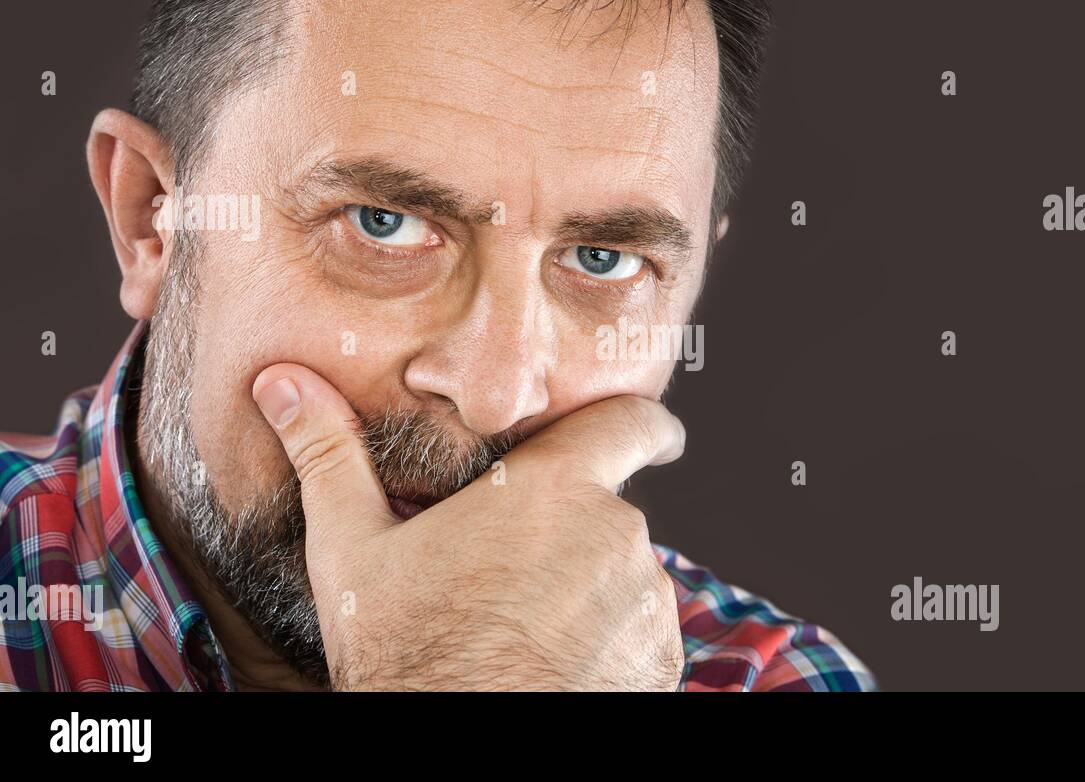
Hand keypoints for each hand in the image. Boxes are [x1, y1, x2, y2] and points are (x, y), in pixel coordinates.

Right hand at [252, 364, 685, 690]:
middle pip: (609, 510)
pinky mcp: (658, 658)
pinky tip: (550, 661)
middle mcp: (617, 535)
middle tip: (508, 570)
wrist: (456, 752)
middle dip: (571, 529)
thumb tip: (281, 382)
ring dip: (587, 586)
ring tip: (520, 627)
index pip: (632, 423)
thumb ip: (330, 455)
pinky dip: (606, 638)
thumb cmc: (405, 654)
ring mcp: (645, 601)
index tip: (651, 433)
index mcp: (554, 489)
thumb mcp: (352, 550)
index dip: (646, 424)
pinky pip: (638, 629)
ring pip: (624, 572)